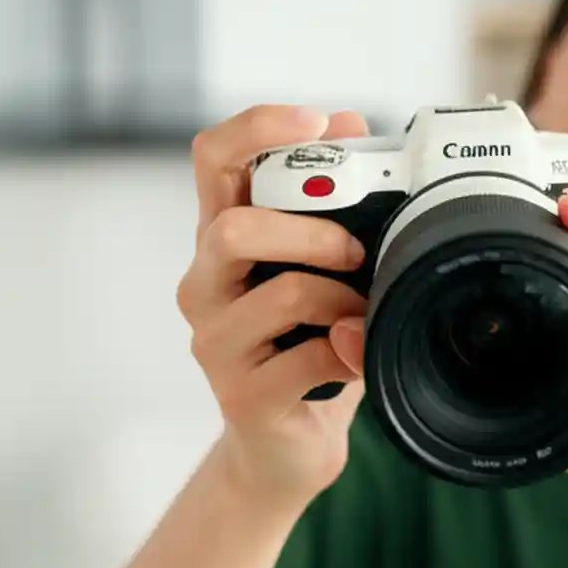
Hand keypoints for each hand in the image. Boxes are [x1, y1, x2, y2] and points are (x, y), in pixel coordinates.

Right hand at [176, 104, 372, 508]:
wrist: (287, 446)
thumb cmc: (309, 342)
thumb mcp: (326, 264)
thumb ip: (334, 199)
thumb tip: (354, 123)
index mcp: (224, 235)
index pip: (213, 158)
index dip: (257, 127)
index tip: (317, 120)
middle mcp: (205, 282)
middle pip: (232, 227)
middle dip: (313, 231)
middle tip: (359, 252)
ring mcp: (215, 341)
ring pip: (280, 293)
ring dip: (342, 297)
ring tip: (363, 311)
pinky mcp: (241, 394)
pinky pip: (306, 357)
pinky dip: (349, 351)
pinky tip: (356, 354)